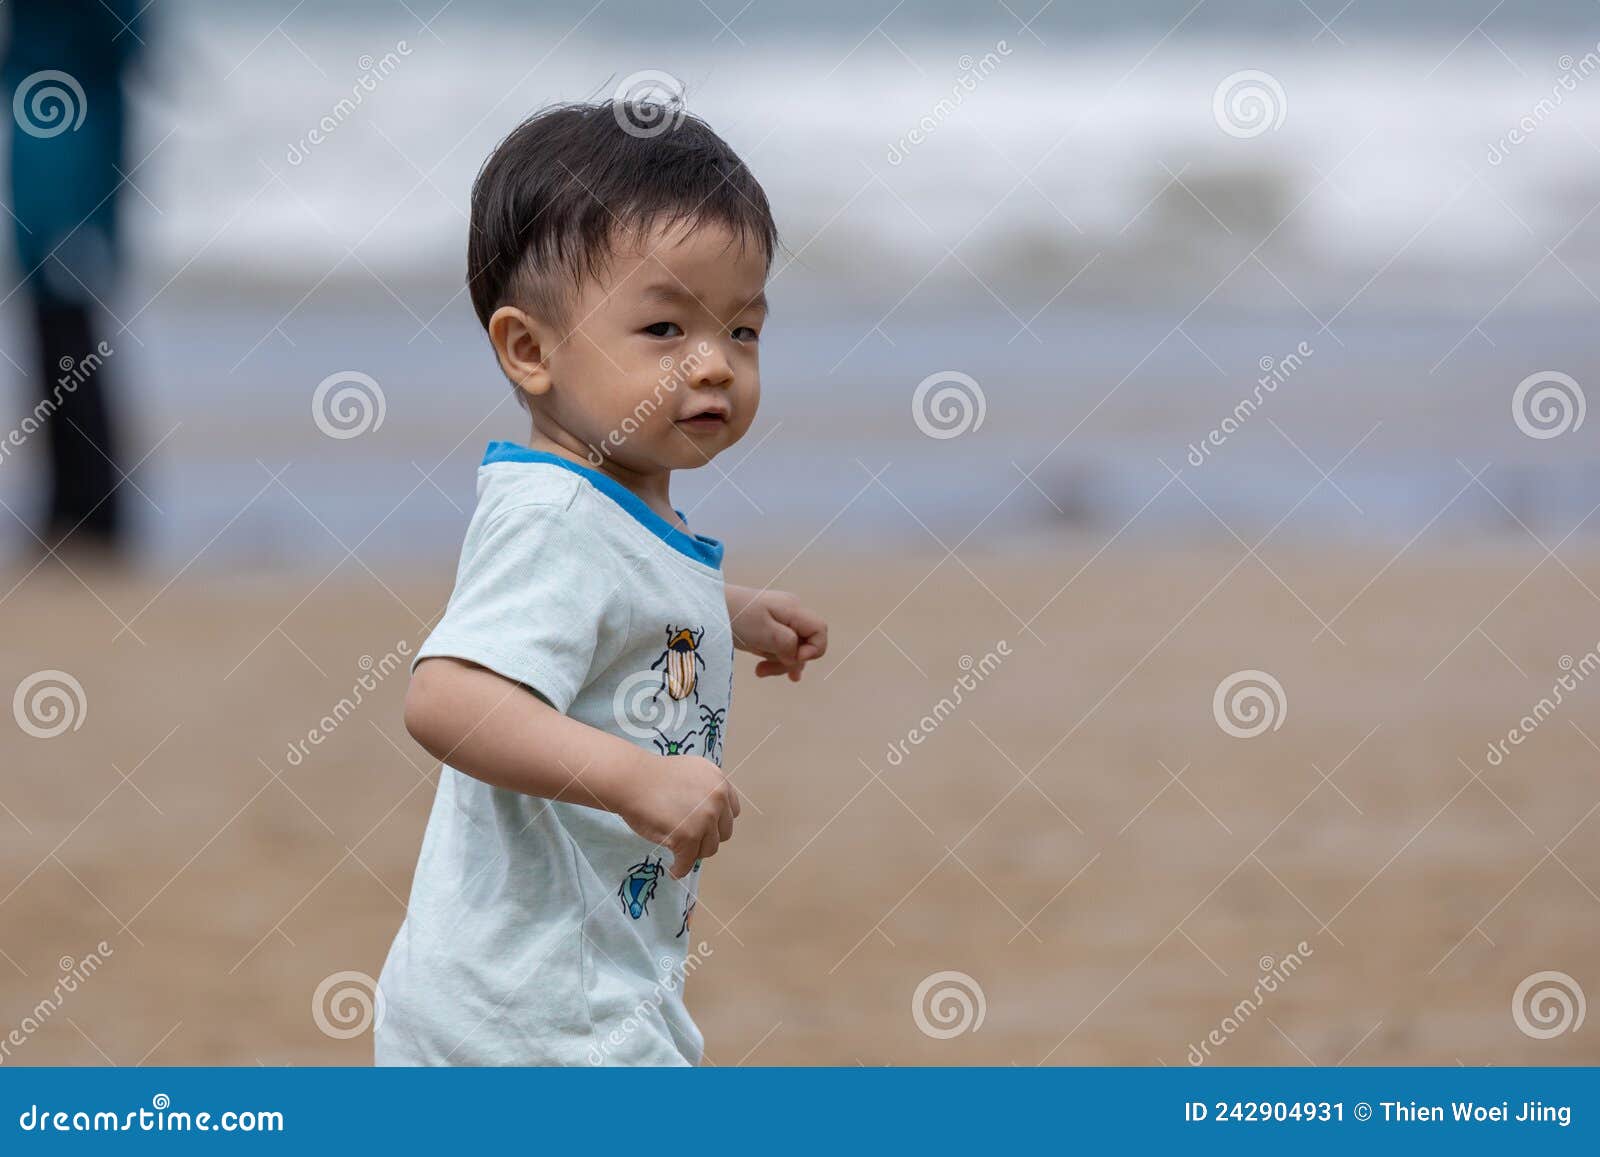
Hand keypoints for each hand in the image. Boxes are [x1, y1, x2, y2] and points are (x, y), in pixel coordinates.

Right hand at [615, 752, 739, 878]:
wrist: (632, 780)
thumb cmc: (653, 776)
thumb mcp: (691, 772)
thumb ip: (706, 789)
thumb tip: (713, 813)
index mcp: (719, 781)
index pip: (732, 811)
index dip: (718, 822)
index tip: (705, 828)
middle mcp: (717, 798)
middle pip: (723, 832)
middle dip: (707, 838)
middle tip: (690, 840)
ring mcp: (704, 818)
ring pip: (709, 848)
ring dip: (694, 853)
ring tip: (680, 853)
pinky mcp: (688, 836)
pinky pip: (688, 861)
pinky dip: (680, 868)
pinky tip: (673, 871)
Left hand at [728, 586, 827, 680]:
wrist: (708, 607)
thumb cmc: (736, 616)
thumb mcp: (764, 631)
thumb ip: (787, 643)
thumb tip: (796, 658)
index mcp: (793, 609)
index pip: (820, 631)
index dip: (813, 650)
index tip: (792, 659)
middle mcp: (791, 612)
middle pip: (806, 642)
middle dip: (792, 661)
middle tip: (767, 671)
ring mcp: (780, 620)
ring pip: (792, 648)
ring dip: (779, 663)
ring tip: (759, 671)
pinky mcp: (768, 627)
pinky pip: (780, 646)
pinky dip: (772, 658)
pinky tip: (761, 669)